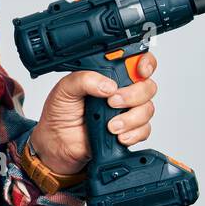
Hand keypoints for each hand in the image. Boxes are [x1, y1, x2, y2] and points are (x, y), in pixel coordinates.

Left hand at [29, 52, 158, 174]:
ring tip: (110, 125)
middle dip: (134, 95)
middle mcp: (122, 90)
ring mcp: (127, 111)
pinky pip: (144, 130)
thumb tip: (108, 85)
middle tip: (113, 102)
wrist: (57, 143)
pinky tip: (118, 135)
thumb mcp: (65, 88)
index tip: (141, 70)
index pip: (137, 62)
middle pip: (147, 86)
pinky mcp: (129, 130)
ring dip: (131, 118)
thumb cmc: (60, 112)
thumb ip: (84, 80)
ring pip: (147, 109)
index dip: (146, 63)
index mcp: (109, 75)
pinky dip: (133, 134)